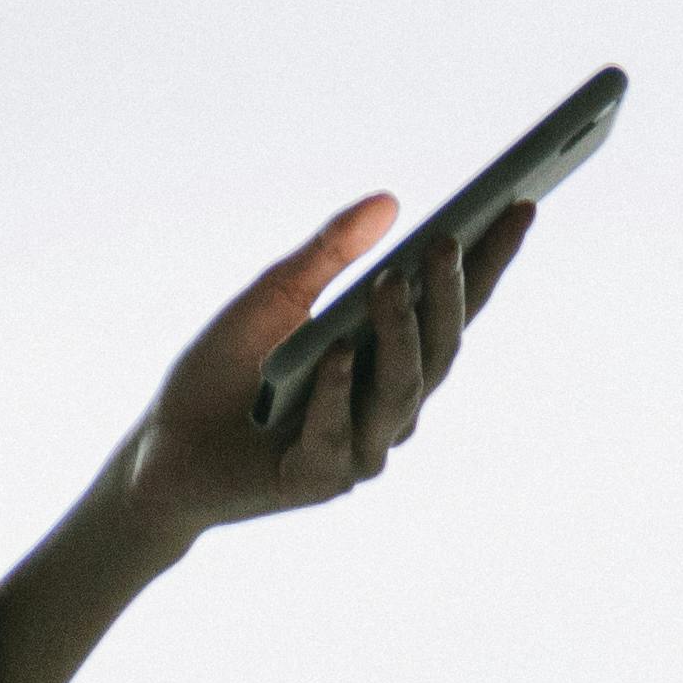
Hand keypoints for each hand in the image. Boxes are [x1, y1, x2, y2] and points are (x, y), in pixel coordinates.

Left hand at [0, 192, 537, 682]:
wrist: (161, 449)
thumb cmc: (226, 372)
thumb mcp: (274, 295)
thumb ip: (329, 254)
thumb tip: (390, 201)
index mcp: (388, 360)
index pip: (451, 307)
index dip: (490, 261)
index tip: (521, 204)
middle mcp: (387, 408)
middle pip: (439, 351)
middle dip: (448, 295)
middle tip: (450, 240)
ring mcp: (359, 450)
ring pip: (401, 394)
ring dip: (400, 337)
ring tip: (393, 283)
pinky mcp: (314, 481)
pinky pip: (337, 436)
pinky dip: (338, 394)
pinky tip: (335, 354)